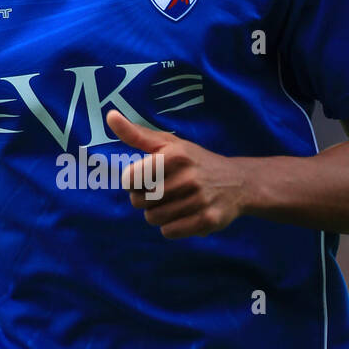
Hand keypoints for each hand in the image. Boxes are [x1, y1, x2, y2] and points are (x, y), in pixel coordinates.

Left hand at [106, 109, 245, 238]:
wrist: (238, 182)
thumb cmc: (194, 161)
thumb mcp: (168, 143)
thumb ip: (136, 133)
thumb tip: (110, 116)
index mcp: (175, 156)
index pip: (130, 178)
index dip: (133, 181)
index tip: (146, 177)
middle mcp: (188, 177)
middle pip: (139, 201)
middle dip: (144, 198)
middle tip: (160, 191)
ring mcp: (199, 200)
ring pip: (153, 218)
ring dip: (157, 213)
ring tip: (172, 203)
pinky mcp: (207, 220)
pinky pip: (169, 232)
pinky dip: (171, 226)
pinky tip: (183, 214)